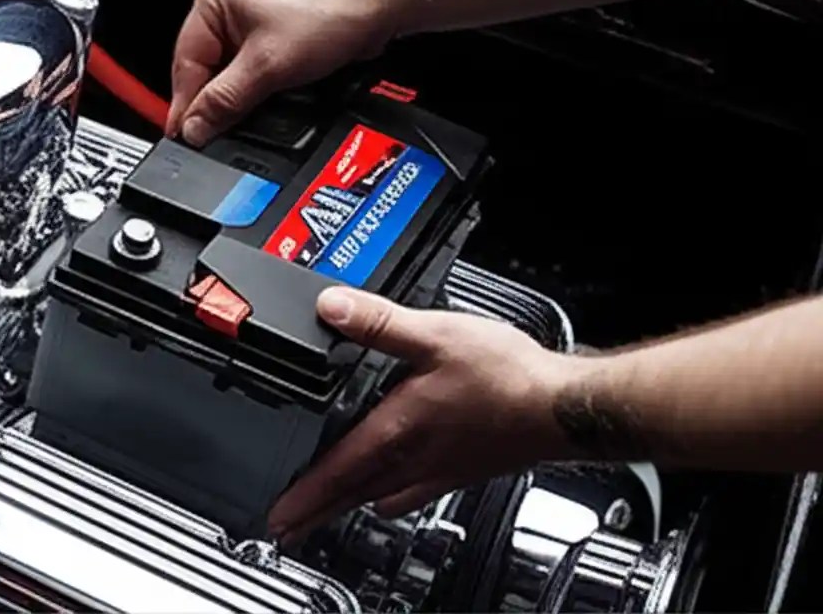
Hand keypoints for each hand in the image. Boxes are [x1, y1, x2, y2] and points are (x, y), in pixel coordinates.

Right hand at [166, 0, 397, 145]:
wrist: (375, 7)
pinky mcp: (271, 41)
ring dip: (235, 100)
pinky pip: (249, 75)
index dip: (186, 105)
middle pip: (204, 71)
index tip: (185, 136)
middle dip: (211, 104)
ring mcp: (249, 25)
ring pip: (227, 76)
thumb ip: (225, 101)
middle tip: (210, 137)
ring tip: (240, 122)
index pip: (184, 63)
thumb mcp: (266, 66)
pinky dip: (253, 94)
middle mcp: (227, 8)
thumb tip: (195, 128)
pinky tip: (259, 109)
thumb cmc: (329, 12)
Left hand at [268, 286, 580, 542]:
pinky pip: (410, 494)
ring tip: (324, 516)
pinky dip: (387, 498)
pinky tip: (387, 495)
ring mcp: (437, 471)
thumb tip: (333, 307)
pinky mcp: (459, 471)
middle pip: (350, 496)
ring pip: (377, 497)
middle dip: (315, 514)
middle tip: (286, 530)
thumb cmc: (507, 378)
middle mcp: (413, 459)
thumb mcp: (435, 335)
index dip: (303, 495)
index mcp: (398, 430)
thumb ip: (380, 323)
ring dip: (345, 508)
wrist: (563, 407)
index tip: (276, 517)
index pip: (336, 472)